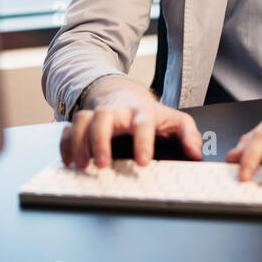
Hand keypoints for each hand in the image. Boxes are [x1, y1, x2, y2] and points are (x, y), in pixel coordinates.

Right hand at [59, 75, 202, 169]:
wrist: (125, 94)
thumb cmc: (150, 114)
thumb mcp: (175, 121)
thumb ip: (189, 135)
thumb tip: (196, 154)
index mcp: (141, 113)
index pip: (142, 123)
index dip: (142, 142)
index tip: (142, 163)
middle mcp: (117, 112)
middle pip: (104, 117)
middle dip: (100, 141)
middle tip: (102, 165)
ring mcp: (97, 115)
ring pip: (81, 120)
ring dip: (79, 142)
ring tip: (82, 166)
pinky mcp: (82, 122)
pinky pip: (67, 129)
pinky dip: (65, 144)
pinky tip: (69, 161)